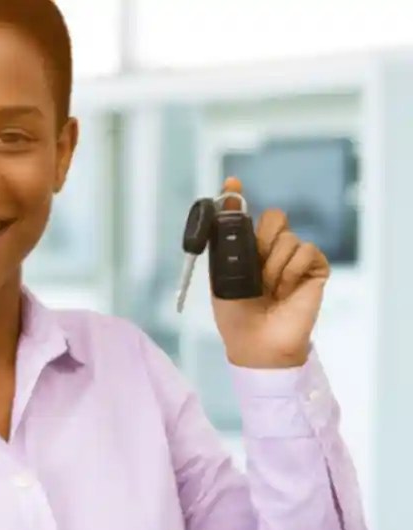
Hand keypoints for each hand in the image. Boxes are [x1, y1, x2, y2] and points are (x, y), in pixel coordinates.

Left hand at [211, 177, 329, 368]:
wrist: (256, 341)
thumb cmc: (235, 315)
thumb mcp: (221, 275)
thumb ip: (224, 241)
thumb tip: (226, 205)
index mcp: (244, 251)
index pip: (243, 216)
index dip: (236, 197)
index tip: (230, 183)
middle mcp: (269, 250)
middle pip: (274, 217)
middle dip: (263, 235)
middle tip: (256, 262)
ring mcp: (293, 259)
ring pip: (288, 237)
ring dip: (273, 266)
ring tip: (268, 290)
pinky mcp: (314, 269)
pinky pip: (306, 251)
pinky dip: (291, 271)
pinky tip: (285, 290)